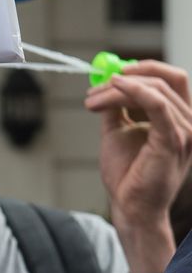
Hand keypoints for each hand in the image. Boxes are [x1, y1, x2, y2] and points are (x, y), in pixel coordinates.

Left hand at [85, 61, 191, 272]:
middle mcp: (189, 123)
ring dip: (115, 90)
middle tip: (94, 88)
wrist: (130, 204)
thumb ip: (117, 106)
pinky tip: (110, 91)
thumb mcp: (119, 130)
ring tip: (91, 102)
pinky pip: (157, 104)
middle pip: (162, 79)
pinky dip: (133, 91)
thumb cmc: (127, 172)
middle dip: (124, 77)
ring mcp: (185, 131)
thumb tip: (106, 82)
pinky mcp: (173, 140)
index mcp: (178, 119)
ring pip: (154, 89)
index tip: (111, 73)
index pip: (172, 79)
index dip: (143, 67)